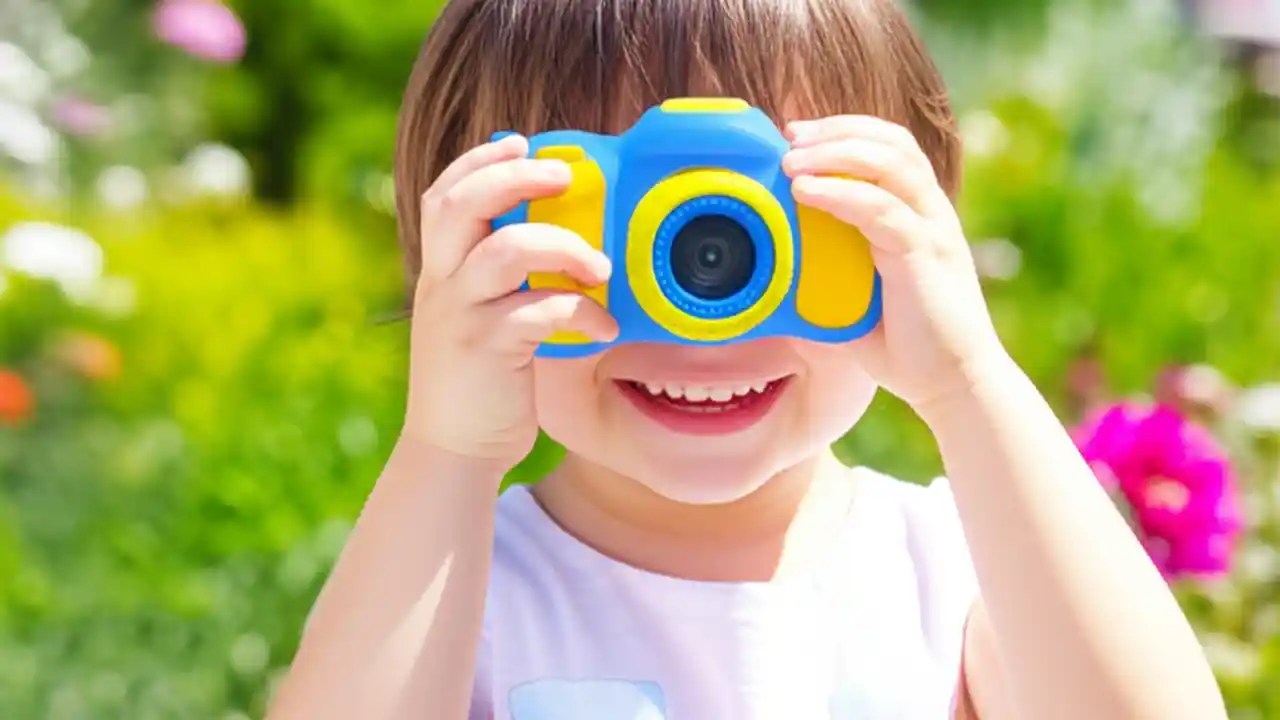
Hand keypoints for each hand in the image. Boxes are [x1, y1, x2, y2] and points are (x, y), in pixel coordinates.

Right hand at [403, 134, 617, 468]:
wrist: (452, 448)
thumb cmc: (477, 379)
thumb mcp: (472, 317)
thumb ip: (494, 277)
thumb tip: (553, 236)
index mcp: (439, 270)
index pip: (443, 195)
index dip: (478, 160)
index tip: (519, 140)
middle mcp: (443, 284)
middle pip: (464, 204)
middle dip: (516, 177)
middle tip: (564, 176)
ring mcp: (462, 315)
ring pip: (507, 251)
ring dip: (564, 247)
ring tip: (601, 266)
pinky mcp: (488, 349)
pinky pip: (541, 311)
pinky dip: (582, 312)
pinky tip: (604, 327)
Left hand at [782, 115, 1008, 410]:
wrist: (953, 386)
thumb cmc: (907, 347)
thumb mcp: (858, 299)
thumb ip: (829, 272)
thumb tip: (775, 265)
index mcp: (920, 215)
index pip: (891, 148)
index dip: (847, 131)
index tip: (798, 135)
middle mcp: (931, 213)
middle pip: (892, 142)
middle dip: (837, 129)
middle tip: (790, 133)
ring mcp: (932, 230)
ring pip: (890, 163)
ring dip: (835, 152)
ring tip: (791, 158)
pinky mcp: (924, 255)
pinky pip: (881, 209)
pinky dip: (840, 193)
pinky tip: (806, 191)